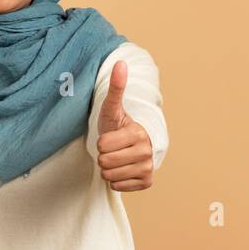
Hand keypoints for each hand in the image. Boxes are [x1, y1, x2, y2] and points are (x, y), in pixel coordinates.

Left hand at [95, 60, 153, 190]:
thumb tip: (121, 63)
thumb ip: (116, 88)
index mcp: (139, 133)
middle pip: (105, 162)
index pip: (103, 146)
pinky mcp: (146, 182)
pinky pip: (117, 186)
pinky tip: (122, 168)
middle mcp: (147, 152)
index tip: (111, 136)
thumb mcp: (112, 108)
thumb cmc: (117, 126)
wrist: (130, 146)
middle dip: (103, 155)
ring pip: (109, 175)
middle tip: (113, 148)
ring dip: (108, 168)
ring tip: (116, 158)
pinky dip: (115, 179)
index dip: (101, 142)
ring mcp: (148, 168)